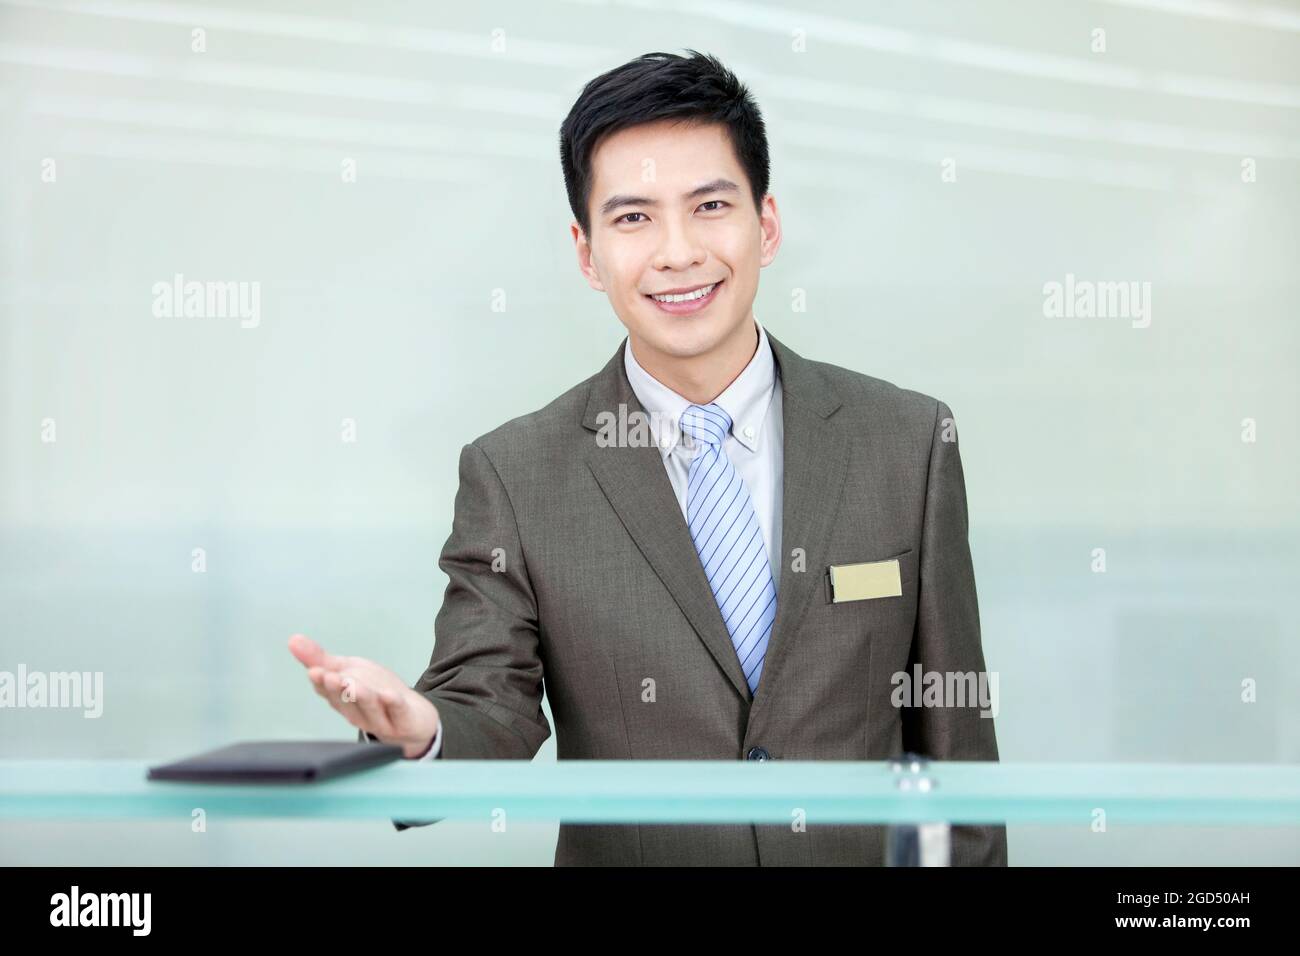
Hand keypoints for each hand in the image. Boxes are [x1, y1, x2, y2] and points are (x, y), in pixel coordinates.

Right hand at [288, 633, 439, 758]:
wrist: (412, 718)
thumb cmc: (374, 692)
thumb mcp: (348, 670)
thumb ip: (320, 659)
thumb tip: (292, 639)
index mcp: (341, 699)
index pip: (327, 691)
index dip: (321, 682)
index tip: (314, 671)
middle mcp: (356, 711)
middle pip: (345, 701)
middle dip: (337, 689)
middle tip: (329, 677)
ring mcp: (379, 719)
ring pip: (368, 707)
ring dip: (360, 696)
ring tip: (353, 685)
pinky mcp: (402, 720)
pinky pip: (397, 712)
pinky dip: (392, 703)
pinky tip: (388, 694)